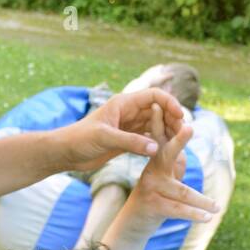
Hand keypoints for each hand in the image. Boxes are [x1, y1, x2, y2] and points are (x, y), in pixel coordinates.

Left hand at [55, 87, 186, 173]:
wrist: (65, 153)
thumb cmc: (79, 140)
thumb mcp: (105, 139)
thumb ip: (130, 142)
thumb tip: (156, 147)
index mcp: (123, 104)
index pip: (154, 96)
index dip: (170, 104)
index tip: (181, 117)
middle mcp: (128, 113)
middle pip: (158, 110)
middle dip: (173, 119)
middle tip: (184, 134)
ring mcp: (129, 127)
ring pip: (155, 125)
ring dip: (168, 132)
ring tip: (179, 143)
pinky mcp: (127, 140)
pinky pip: (148, 139)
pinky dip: (159, 143)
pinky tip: (167, 152)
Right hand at [127, 105, 219, 226]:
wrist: (131, 224)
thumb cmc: (155, 198)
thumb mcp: (165, 181)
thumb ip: (174, 166)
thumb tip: (182, 157)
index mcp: (155, 162)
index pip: (160, 139)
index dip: (161, 122)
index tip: (159, 105)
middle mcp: (150, 172)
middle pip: (168, 154)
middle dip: (179, 140)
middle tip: (189, 127)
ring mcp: (151, 188)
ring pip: (182, 192)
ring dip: (202, 201)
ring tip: (217, 207)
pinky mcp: (153, 205)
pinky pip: (179, 210)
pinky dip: (195, 214)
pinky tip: (208, 217)